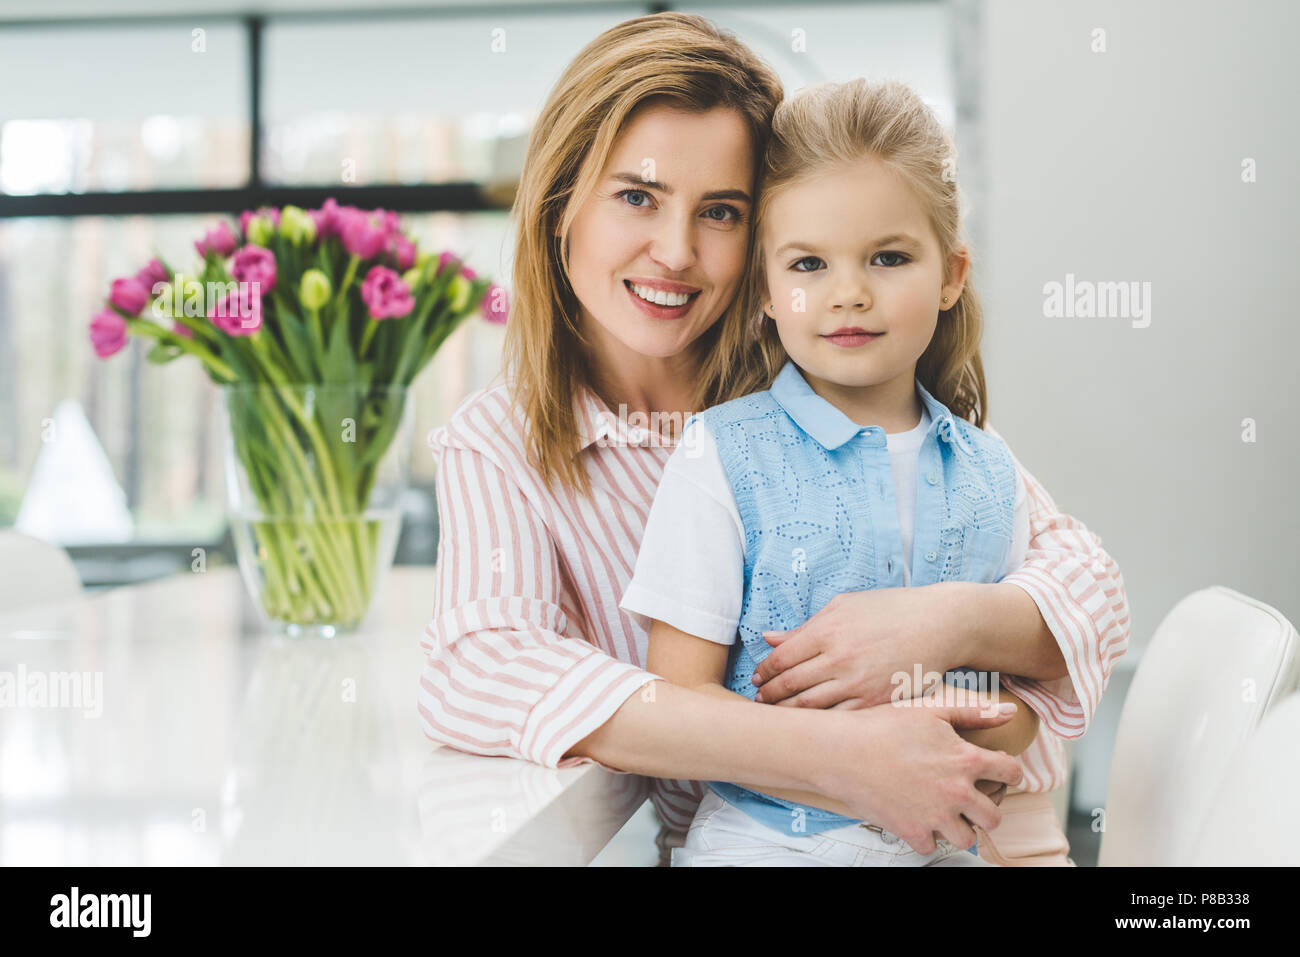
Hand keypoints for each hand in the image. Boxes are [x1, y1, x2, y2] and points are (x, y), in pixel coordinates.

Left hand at [752, 587, 963, 708]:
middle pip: (790, 685)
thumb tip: (769, 637)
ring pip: (810, 707)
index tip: (757, 678)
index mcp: (827, 630)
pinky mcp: (876, 701)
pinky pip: (839, 719)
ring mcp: (858, 683)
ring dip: (788, 713)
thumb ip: (805, 627)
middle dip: (769, 695)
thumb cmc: (890, 609)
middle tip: (760, 701)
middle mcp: (839, 658)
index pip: (781, 658)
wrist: (940, 623)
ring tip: (777, 716)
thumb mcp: (844, 606)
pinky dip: (819, 724)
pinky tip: (811, 725)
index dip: (764, 671)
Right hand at [811, 698, 1022, 854]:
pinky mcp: (912, 832)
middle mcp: (956, 791)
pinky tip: (918, 819)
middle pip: (993, 816)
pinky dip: (927, 837)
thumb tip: (1011, 711)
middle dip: (986, 808)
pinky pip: (932, 847)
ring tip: (945, 813)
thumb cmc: (882, 726)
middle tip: (971, 799)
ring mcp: (935, 816)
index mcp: (965, 759)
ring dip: (959, 827)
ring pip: (967, 838)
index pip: (1010, 773)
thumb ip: (974, 713)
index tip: (999, 773)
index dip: (1009, 772)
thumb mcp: (930, 711)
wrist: (841, 751)